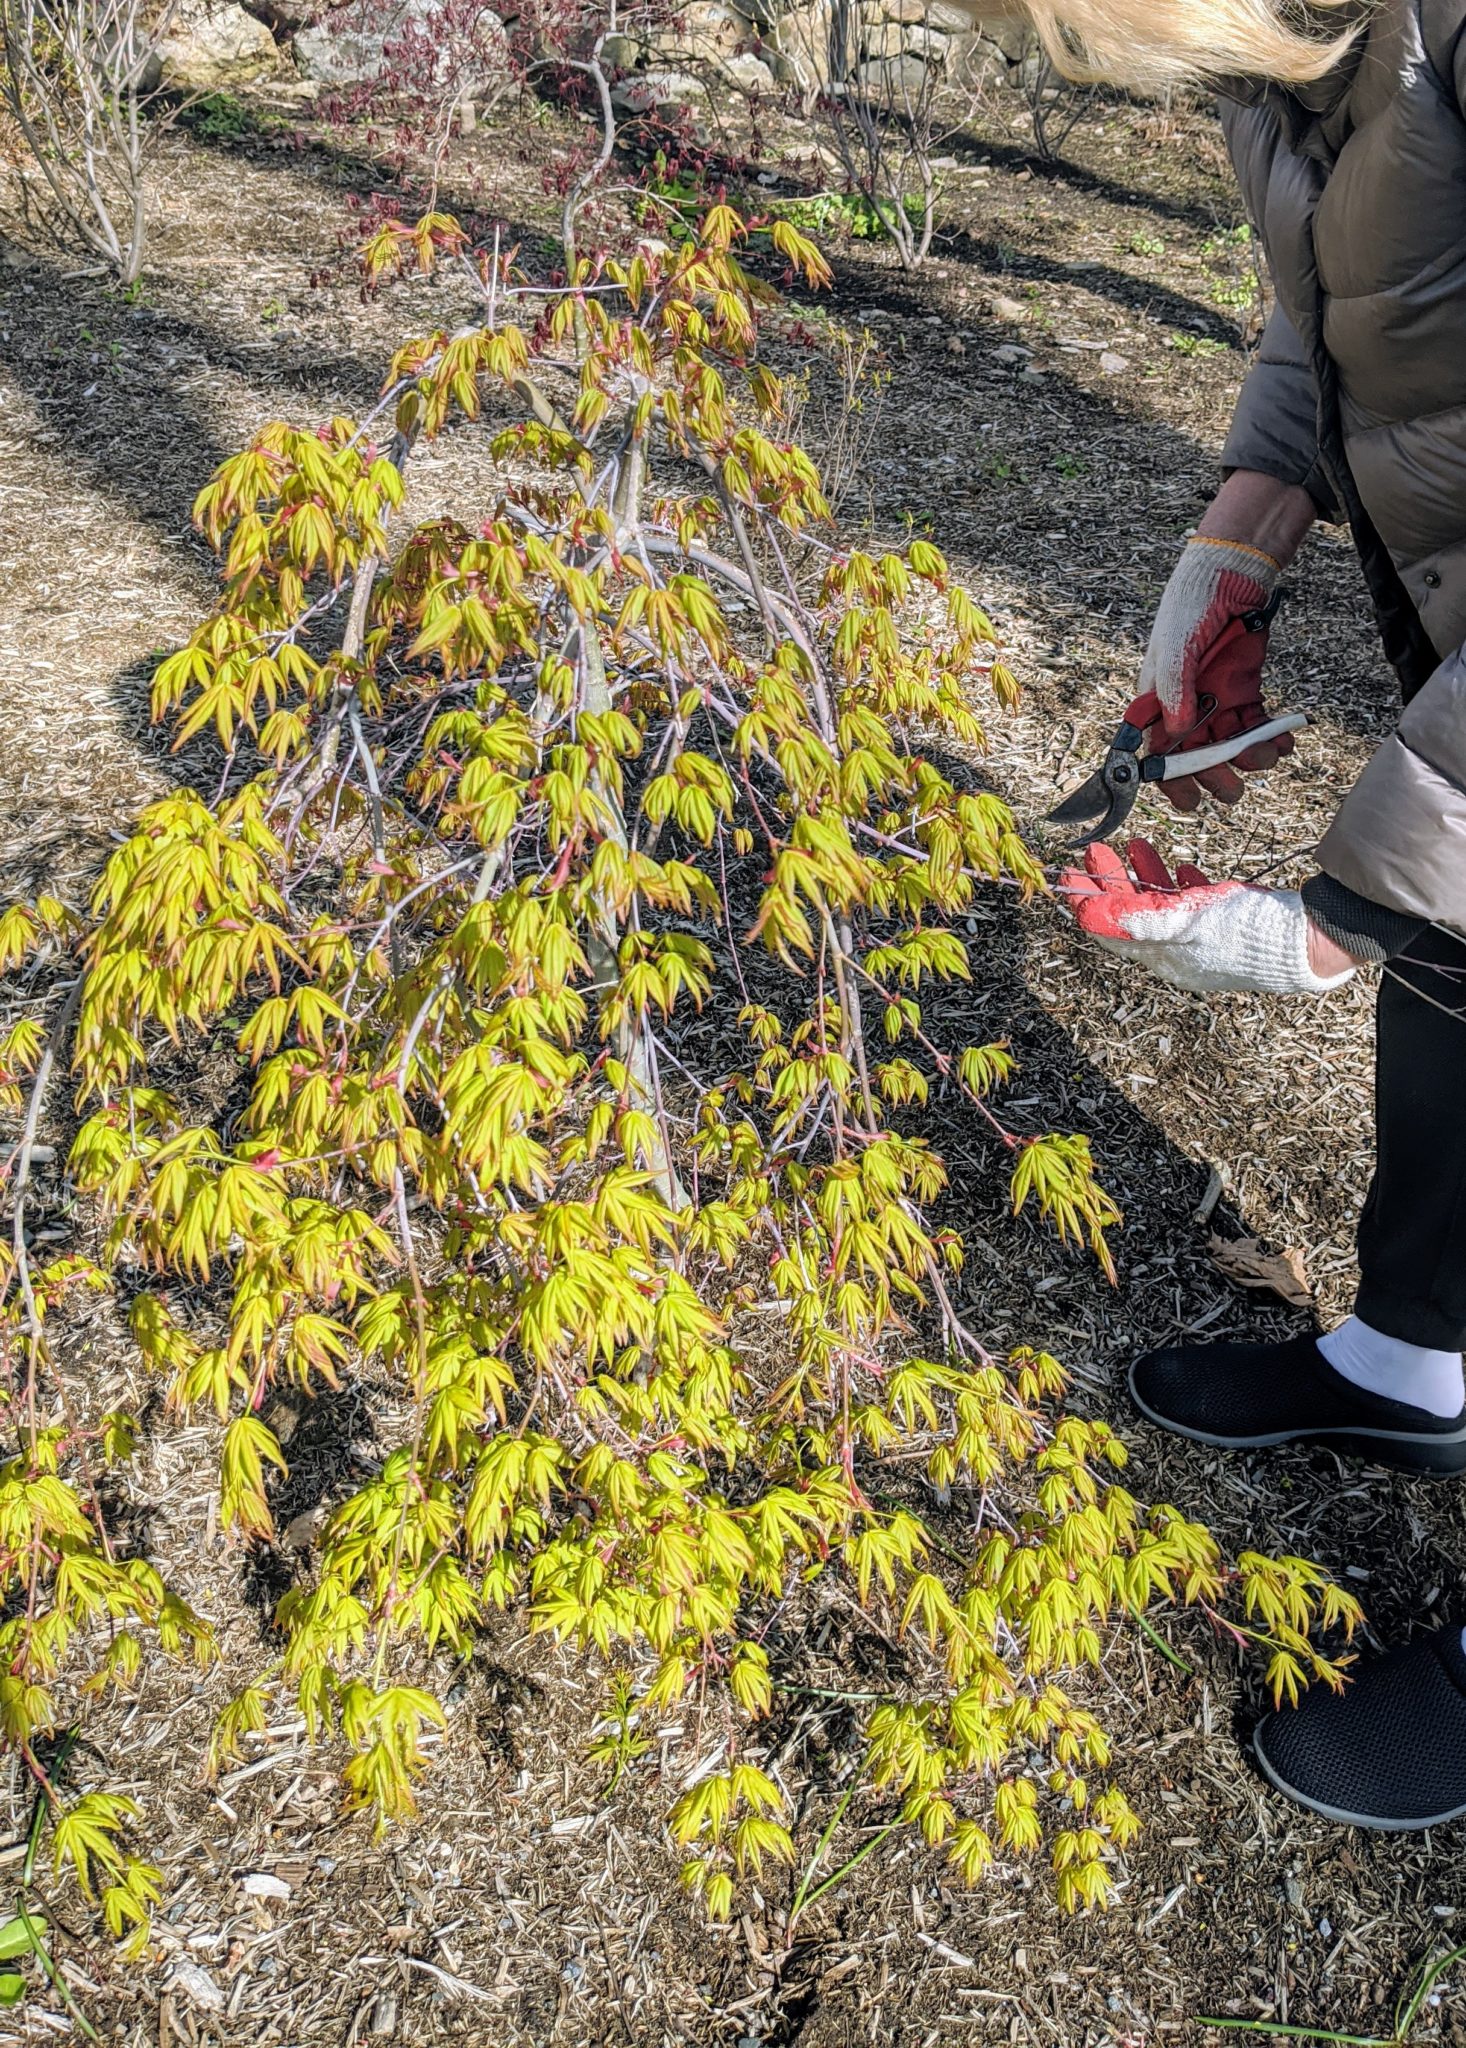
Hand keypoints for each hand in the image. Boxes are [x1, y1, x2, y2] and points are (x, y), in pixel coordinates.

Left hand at [1059, 840, 1355, 995]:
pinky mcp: (1226, 928)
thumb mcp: (1186, 920)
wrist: (1309, 940)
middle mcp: (1178, 954)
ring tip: (1136, 846)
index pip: (1110, 929)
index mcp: (1163, 957)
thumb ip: (1136, 918)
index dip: (1087, 898)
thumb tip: (1086, 916)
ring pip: (1161, 906)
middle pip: (1131, 914)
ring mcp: (1202, 942)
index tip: (1069, 871)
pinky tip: (1180, 866)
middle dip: (1111, 880)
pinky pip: (1193, 905)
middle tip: (1096, 849)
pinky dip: (1180, 884)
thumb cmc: (1248, 931)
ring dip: (1144, 875)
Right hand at [1139, 537, 1286, 810]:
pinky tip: (1283, 742)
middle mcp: (1186, 705)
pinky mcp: (1244, 688)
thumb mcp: (1176, 647)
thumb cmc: (1190, 606)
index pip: (1159, 751)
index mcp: (1157, 700)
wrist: (1230, 573)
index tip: (1190, 802)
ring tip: (1266, 758)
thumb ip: (1175, 690)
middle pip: (1198, 755)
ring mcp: (1216, 698)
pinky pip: (1256, 723)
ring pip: (1230, 743)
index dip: (1172, 779)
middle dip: (1216, 776)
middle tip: (1233, 791)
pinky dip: (1270, 736)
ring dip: (1248, 757)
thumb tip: (1179, 732)